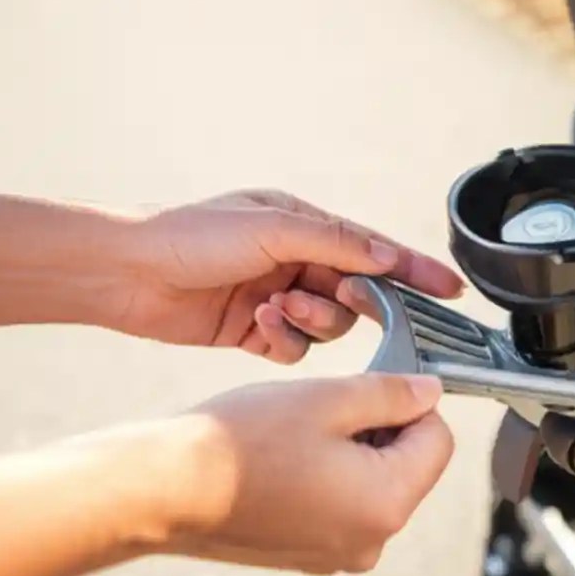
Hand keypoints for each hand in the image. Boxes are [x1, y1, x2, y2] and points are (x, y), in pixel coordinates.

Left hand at [121, 190, 463, 363]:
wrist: (124, 272)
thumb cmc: (187, 235)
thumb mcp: (270, 227)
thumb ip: (333, 241)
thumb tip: (383, 255)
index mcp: (302, 226)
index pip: (372, 249)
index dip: (413, 269)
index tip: (450, 288)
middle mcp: (293, 260)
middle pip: (354, 294)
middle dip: (346, 303)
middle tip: (324, 300)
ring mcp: (276, 296)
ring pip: (327, 325)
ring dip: (308, 322)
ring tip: (273, 311)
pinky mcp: (253, 331)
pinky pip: (294, 349)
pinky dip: (283, 342)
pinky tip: (257, 327)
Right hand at [155, 373, 453, 574]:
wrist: (162, 491)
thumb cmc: (237, 444)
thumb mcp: (329, 397)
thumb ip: (392, 392)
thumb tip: (430, 392)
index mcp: (386, 503)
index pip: (438, 440)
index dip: (414, 402)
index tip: (378, 383)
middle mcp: (370, 540)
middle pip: (408, 464)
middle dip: (381, 426)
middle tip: (330, 404)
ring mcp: (338, 553)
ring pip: (372, 481)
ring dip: (351, 448)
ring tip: (301, 430)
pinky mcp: (308, 554)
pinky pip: (339, 503)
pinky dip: (325, 475)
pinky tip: (285, 456)